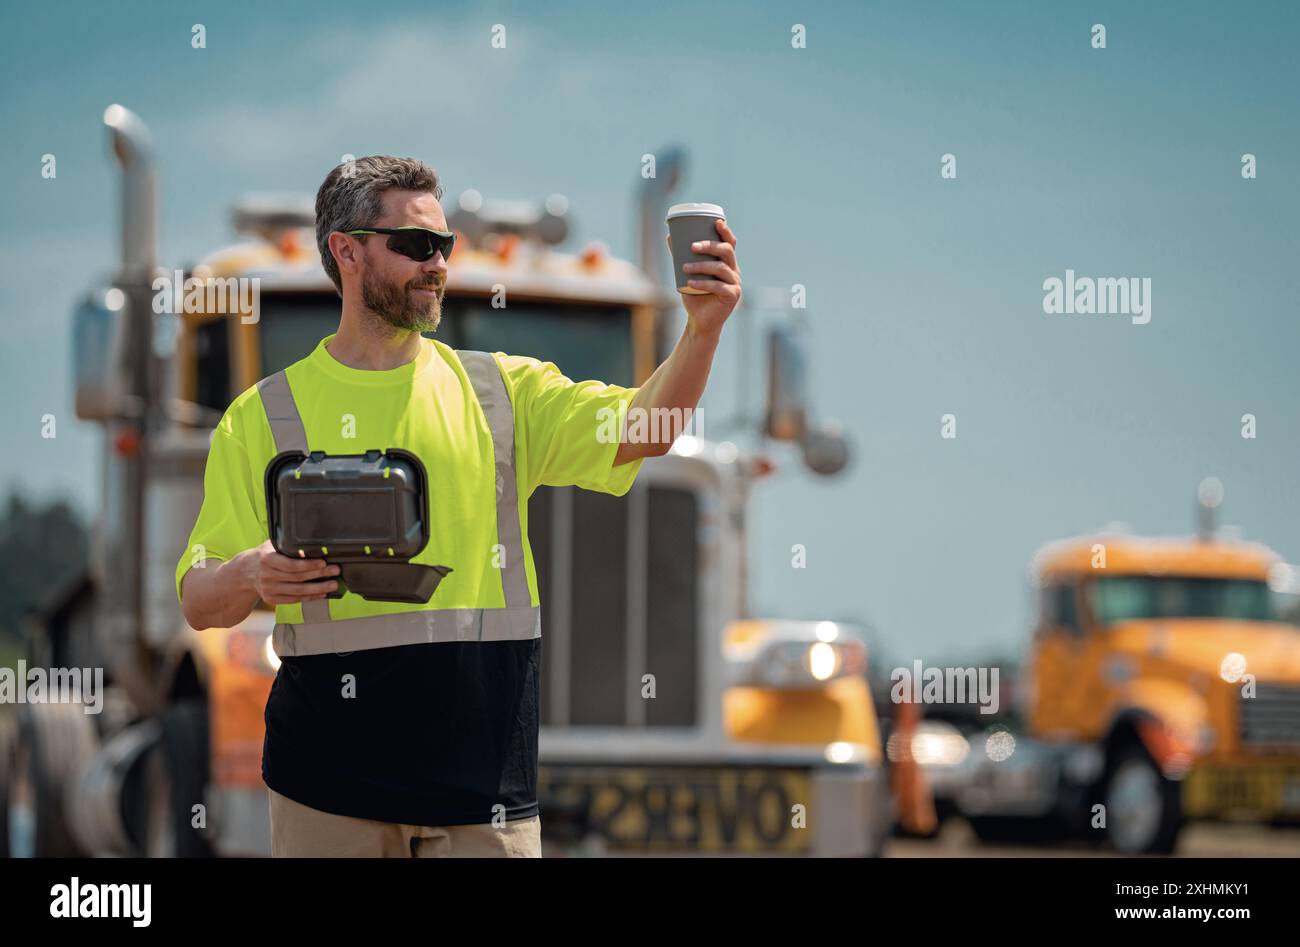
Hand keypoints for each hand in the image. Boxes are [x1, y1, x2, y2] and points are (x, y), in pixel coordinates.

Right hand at [241, 539, 340, 605]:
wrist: (246, 571)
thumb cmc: (265, 555)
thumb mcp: (272, 545)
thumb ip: (288, 547)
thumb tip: (311, 548)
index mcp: (267, 560)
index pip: (291, 564)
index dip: (309, 564)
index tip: (324, 562)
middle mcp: (267, 576)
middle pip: (298, 578)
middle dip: (320, 575)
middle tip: (335, 571)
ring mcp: (269, 589)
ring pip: (298, 591)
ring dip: (319, 588)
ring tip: (333, 584)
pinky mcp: (272, 599)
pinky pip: (295, 599)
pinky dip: (310, 597)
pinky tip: (322, 593)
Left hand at [667, 217, 741, 337]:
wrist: (699, 321)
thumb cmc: (694, 295)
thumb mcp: (687, 273)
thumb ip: (681, 256)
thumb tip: (670, 236)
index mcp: (726, 262)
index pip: (729, 243)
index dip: (725, 231)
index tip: (716, 222)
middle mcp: (734, 270)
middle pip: (726, 251)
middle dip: (710, 245)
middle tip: (692, 246)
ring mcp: (735, 283)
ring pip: (721, 268)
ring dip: (702, 266)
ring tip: (684, 267)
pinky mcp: (732, 296)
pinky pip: (719, 286)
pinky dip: (703, 283)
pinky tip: (690, 283)